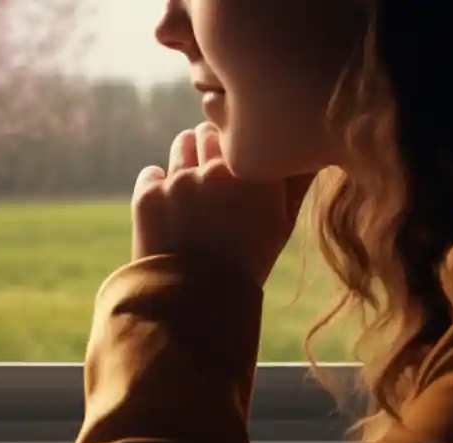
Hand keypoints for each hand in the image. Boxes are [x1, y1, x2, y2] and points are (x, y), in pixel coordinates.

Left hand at [131, 122, 315, 286]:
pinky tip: (167, 212)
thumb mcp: (280, 224)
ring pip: (181, 144)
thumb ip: (292, 182)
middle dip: (207, 148)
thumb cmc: (245, 262)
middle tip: (208, 176)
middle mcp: (219, 170)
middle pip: (207, 132)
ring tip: (189, 191)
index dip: (234, 143)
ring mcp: (181, 181)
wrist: (197, 301)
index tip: (232, 159)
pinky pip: (151, 173)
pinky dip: (156, 186)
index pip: (241, 131)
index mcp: (256, 175)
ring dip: (183, 159)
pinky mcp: (149, 194)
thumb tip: (302, 152)